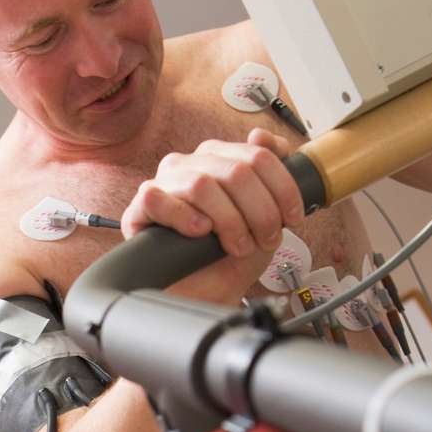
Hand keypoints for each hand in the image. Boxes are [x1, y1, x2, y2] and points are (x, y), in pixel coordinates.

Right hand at [121, 129, 305, 257]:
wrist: (205, 295)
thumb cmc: (230, 257)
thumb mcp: (267, 216)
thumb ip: (272, 173)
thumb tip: (262, 136)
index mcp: (220, 158)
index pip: (258, 154)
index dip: (282, 188)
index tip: (292, 218)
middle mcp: (192, 165)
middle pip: (237, 170)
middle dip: (260, 211)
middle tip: (265, 239)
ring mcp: (165, 185)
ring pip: (202, 184)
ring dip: (229, 221)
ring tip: (236, 245)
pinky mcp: (140, 210)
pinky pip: (157, 199)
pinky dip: (183, 217)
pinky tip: (199, 232)